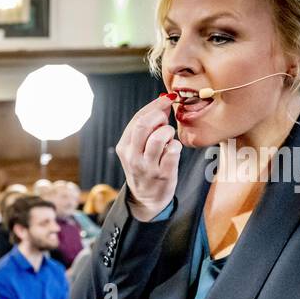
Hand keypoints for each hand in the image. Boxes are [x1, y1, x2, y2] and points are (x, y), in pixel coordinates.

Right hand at [116, 94, 180, 220]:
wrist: (146, 199)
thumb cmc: (145, 168)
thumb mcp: (136, 149)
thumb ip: (146, 128)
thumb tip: (163, 102)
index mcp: (124, 147)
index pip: (137, 119)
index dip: (154, 106)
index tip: (167, 99)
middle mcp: (132, 156)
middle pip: (144, 125)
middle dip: (159, 115)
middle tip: (166, 119)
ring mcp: (147, 166)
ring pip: (159, 136)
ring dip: (168, 132)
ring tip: (168, 138)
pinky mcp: (163, 174)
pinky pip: (173, 150)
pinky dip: (176, 146)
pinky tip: (173, 151)